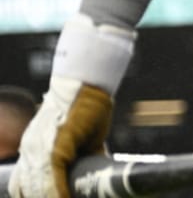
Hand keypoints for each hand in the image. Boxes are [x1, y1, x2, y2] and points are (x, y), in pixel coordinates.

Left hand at [9, 15, 135, 197]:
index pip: (23, 184)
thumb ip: (82, 155)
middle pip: (26, 190)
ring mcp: (39, 150)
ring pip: (36, 189)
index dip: (36, 196)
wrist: (86, 81)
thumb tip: (93, 172)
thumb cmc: (87, 105)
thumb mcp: (80, 136)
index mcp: (33, 149)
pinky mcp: (54, 148)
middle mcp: (29, 151)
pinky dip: (59, 194)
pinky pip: (51, 181)